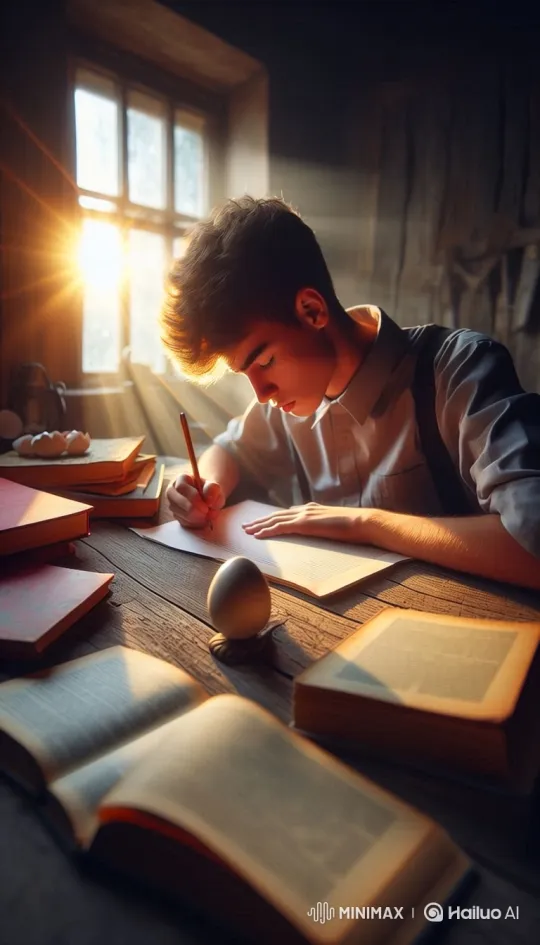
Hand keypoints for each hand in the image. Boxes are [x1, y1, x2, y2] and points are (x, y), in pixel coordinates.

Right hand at [166, 473, 224, 528]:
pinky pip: (182, 521)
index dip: (193, 498)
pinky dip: (193, 523)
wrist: (208, 498)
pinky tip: (202, 520)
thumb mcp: (214, 487)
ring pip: (178, 513)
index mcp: (181, 479)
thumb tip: (208, 500)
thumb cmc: (209, 491)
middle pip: (175, 502)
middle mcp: (172, 491)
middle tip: (206, 514)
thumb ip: (213, 489)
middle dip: (192, 511)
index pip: (181, 487)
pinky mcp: (175, 515)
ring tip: (207, 516)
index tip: (206, 507)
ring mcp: (172, 504)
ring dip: (194, 518)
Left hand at [242, 502, 367, 541]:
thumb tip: (319, 528)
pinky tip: (257, 534)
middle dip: (260, 520)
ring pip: (274, 520)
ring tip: (246, 530)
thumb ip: (324, 524)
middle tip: (246, 525)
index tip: (263, 522)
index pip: (287, 514)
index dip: (273, 518)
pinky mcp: (304, 524)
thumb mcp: (335, 524)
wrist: (362, 522)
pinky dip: (267, 530)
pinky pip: (280, 527)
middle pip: (277, 515)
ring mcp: (303, 516)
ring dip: (259, 525)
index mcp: (312, 509)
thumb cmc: (354, 526)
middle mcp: (305, 510)